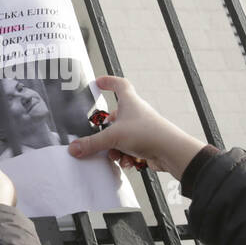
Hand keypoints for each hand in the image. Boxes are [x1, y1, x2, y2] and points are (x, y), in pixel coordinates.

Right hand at [67, 75, 206, 179]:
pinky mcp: (145, 144)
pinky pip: (129, 149)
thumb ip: (92, 143)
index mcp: (130, 102)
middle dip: (106, 130)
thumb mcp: (113, 137)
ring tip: (116, 155)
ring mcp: (141, 128)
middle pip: (116, 117)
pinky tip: (127, 162)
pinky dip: (126, 156)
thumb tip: (75, 148)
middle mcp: (136, 113)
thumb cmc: (147, 133)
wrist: (170, 152)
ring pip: (121, 136)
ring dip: (115, 148)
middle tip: (99, 137)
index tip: (98, 82)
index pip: (119, 84)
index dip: (109, 81)